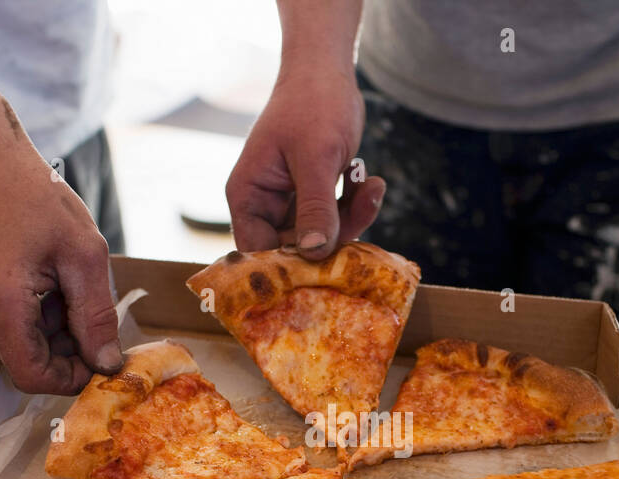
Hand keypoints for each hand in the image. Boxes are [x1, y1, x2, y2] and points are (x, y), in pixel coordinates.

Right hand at [0, 143, 120, 394]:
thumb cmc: (34, 196)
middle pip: (25, 364)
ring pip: (16, 348)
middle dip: (64, 350)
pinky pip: (3, 328)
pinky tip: (42, 283)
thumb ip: (96, 317)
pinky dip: (31, 318)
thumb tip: (106, 363)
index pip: (32, 376)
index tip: (99, 358)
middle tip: (86, 309)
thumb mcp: (85, 255)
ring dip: (49, 332)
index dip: (70, 377)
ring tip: (61, 285)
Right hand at [226, 69, 384, 258]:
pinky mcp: (314, 198)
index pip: (258, 251)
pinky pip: (336, 219)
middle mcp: (264, 205)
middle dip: (334, 234)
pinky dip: (356, 206)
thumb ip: (315, 208)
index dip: (289, 266)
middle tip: (362, 207)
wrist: (327, 71)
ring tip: (370, 185)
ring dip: (352, 218)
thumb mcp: (316, 158)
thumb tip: (314, 253)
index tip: (326, 267)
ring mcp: (290, 203)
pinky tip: (369, 181)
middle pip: (296, 249)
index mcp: (248, 196)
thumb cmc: (313, 103)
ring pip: (322, 237)